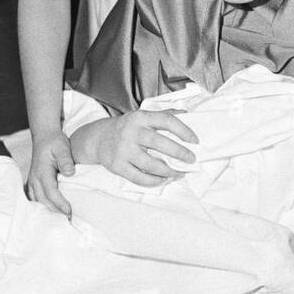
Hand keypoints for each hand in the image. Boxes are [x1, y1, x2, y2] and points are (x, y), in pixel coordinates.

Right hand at [25, 132, 75, 215]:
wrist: (45, 137)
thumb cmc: (55, 142)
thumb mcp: (62, 147)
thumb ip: (66, 160)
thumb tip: (69, 173)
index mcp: (42, 172)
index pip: (50, 192)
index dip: (60, 203)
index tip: (70, 211)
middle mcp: (34, 179)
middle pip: (43, 200)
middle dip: (55, 211)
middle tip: (70, 218)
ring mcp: (33, 181)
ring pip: (38, 201)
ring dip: (49, 210)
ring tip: (62, 218)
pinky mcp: (34, 182)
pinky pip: (36, 198)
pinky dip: (44, 205)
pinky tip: (53, 211)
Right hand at [70, 110, 197, 185]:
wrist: (98, 138)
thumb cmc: (128, 127)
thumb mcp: (143, 116)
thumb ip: (164, 114)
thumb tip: (187, 113)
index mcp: (141, 117)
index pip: (166, 121)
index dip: (183, 130)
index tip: (195, 141)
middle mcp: (131, 132)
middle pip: (159, 143)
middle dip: (179, 153)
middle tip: (191, 160)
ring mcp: (123, 150)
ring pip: (150, 164)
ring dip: (169, 171)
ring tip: (180, 173)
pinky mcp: (117, 165)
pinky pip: (139, 177)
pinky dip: (154, 181)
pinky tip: (163, 179)